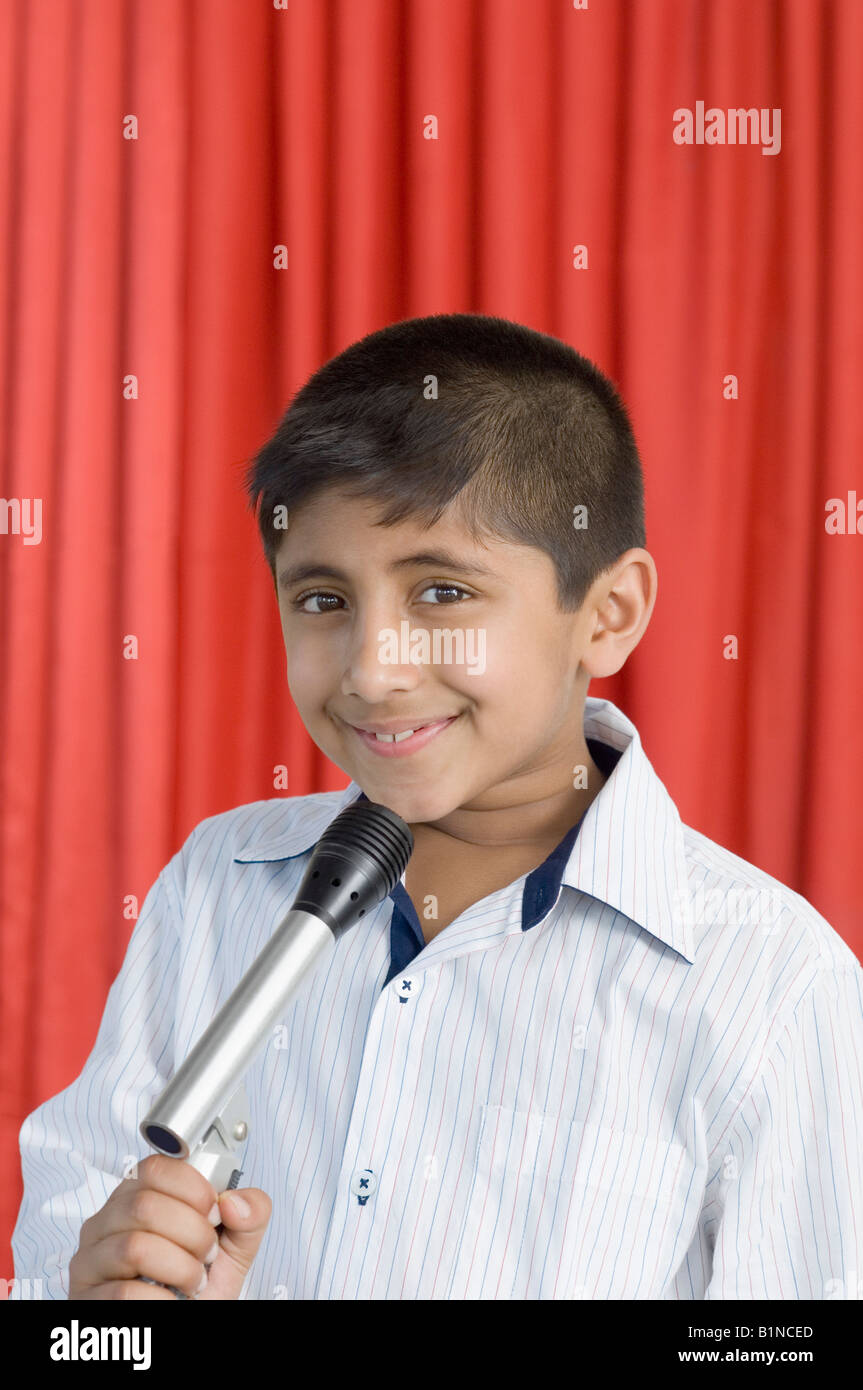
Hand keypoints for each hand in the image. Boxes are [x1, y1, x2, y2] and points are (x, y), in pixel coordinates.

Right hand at [68, 1154, 271, 1299]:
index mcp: (137, 1196)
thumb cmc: (200, 1284)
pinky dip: (161, 1301)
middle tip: (207, 1256)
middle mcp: (104, 1223)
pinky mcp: (85, 1298)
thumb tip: (234, 1202)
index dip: (193, 1190)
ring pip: (134, 1248)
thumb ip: (250, 1213)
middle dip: (192, 1234)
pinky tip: (170, 1302)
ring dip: (180, 1269)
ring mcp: (89, 1261)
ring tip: (193, 1282)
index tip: (214, 1215)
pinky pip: (124, 1292)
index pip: (154, 1167)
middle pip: (144, 1206)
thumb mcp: (235, 1245)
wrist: (184, 1325)